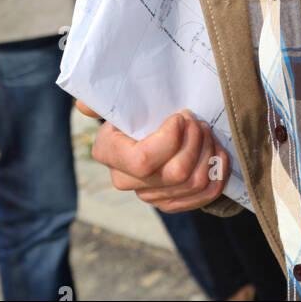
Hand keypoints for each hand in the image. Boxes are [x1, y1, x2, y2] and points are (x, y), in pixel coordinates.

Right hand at [76, 101, 228, 212]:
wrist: (151, 129)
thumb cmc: (137, 109)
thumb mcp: (121, 98)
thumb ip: (102, 98)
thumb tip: (83, 104)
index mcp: (109, 152)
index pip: (143, 160)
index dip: (170, 140)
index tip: (181, 116)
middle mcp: (125, 179)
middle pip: (175, 173)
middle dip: (195, 142)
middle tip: (198, 120)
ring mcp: (149, 195)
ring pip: (193, 183)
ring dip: (208, 153)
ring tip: (207, 131)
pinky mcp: (171, 203)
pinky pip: (203, 195)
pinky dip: (217, 172)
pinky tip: (217, 152)